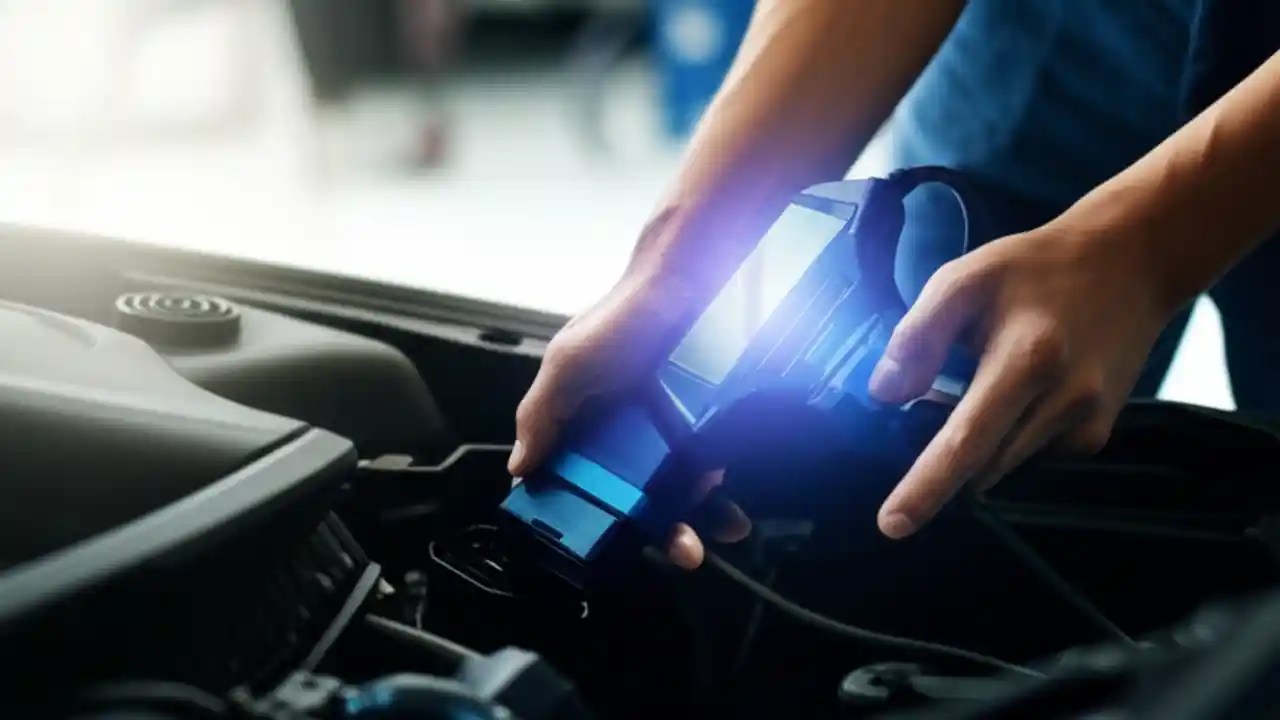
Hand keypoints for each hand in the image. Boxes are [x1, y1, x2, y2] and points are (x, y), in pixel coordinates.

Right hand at [509, 268, 750, 568]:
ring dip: (698, 520)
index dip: (592, 523)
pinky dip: (722, 492)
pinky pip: (711, 467)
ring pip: (678, 493)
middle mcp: (624, 438)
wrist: (687, 279)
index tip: (608, 548)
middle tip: (681, 550)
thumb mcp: (567, 363)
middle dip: (658, 533)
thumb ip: (540, 414)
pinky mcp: (705, 426)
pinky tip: (732, 504)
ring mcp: (668, 435)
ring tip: (719, 529)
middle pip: (637, 502)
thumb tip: (519, 470)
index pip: (580, 488)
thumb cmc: (620, 317)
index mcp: (583, 428)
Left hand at [869, 217, 1180, 538]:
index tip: (892, 524)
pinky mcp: (1095, 436)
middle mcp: (1063, 403)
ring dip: (976, 440)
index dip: (926, 487)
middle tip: (935, 400)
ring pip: (1001, 463)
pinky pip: (1027, 454)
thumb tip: (886, 393)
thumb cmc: (1038, 268)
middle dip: (942, 456)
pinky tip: (1019, 389)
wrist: (1131, 263)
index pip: (966, 441)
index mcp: (1026, 360)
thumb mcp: (965, 279)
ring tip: (988, 374)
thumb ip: (919, 336)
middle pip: (980, 464)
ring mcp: (1085, 426)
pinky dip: (1006, 434)